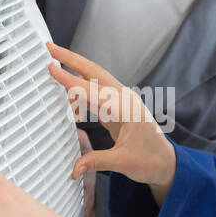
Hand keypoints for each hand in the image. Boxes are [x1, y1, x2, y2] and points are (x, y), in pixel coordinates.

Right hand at [46, 42, 177, 203]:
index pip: (92, 91)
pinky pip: (94, 93)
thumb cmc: (150, 160)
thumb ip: (97, 162)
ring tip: (53, 65)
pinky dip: (79, 89)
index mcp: (127, 108)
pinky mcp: (116, 108)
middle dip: (71, 59)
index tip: (52, 69)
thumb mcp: (124, 162)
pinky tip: (66, 92)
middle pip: (94, 72)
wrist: (165, 162)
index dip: (70, 81)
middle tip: (50, 48)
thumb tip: (75, 168)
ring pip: (94, 79)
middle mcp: (124, 99)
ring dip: (74, 71)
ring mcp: (120, 101)